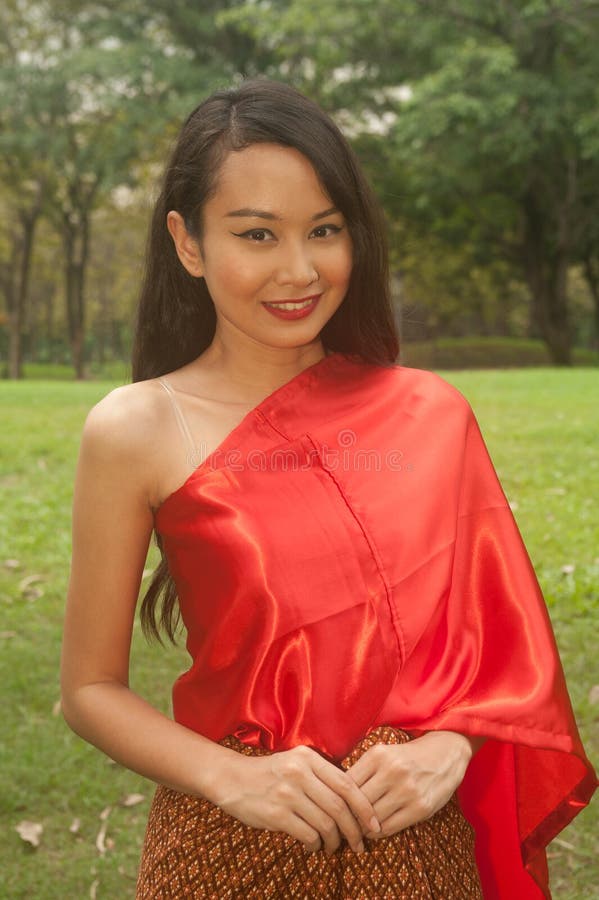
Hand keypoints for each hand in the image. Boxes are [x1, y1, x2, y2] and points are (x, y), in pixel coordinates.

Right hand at [212, 744, 381, 855]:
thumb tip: (356, 802)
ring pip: (326, 824)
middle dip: (354, 830)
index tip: (374, 825)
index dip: (364, 807)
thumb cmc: (270, 774)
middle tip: (359, 844)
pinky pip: (308, 835)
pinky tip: (314, 846)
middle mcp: (300, 773)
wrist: (232, 779)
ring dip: (335, 841)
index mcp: (309, 758)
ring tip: (334, 847)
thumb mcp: (296, 763)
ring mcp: (287, 793)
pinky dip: (316, 845)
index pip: (347, 784)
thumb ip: (322, 776)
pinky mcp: (276, 814)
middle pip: (339, 807)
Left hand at [344, 731, 473, 839]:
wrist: (444, 754)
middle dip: (348, 816)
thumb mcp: (383, 753)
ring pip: (372, 818)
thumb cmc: (406, 756)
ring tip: (356, 829)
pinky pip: (390, 827)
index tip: (333, 807)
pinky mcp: (421, 808)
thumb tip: (335, 793)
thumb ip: (362, 770)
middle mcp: (392, 771)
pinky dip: (378, 833)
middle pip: (358, 803)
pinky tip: (374, 830)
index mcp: (378, 755)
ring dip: (362, 827)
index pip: (347, 784)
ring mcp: (408, 791)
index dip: (338, 799)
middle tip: (340, 824)